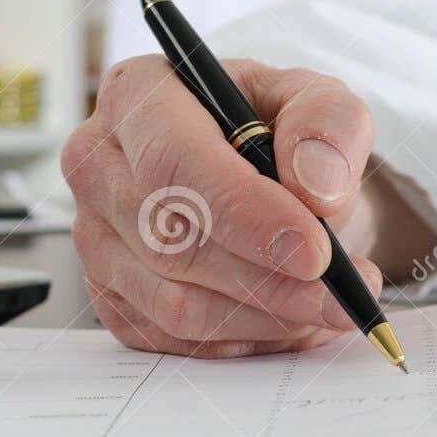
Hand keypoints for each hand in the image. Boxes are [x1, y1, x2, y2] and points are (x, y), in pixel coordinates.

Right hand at [62, 55, 382, 356]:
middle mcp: (99, 167)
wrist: (273, 182)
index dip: (245, 214)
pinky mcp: (112, 299)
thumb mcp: (321, 103)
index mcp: (137, 96)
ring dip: (266, 317)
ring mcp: (96, 240)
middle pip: (171, 243)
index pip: (174, 161)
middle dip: (269, 281)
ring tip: (329, 303)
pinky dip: (247, 339)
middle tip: (341, 292)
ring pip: (176, 305)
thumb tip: (316, 184)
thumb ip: (328, 125)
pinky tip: (290, 315)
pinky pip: (177, 341)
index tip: (314, 250)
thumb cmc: (282, 134)